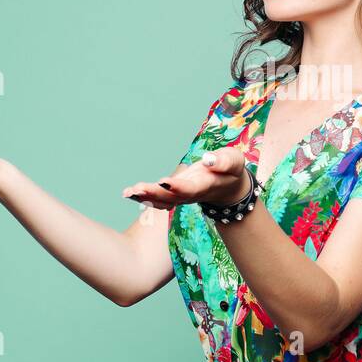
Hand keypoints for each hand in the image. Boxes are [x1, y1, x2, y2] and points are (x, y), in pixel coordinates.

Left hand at [122, 147, 252, 210]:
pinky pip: (158, 198)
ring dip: (145, 198)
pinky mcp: (175, 194)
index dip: (177, 187)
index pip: (191, 188)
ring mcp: (182, 196)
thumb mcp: (234, 161)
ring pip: (162, 201)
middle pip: (171, 197)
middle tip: (136, 189)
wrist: (229, 187)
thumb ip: (224, 162)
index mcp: (205, 186)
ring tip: (127, 193)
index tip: (164, 182)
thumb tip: (208, 160)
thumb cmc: (231, 170)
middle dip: (154, 193)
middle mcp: (192, 194)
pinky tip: (129, 193)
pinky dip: (144, 197)